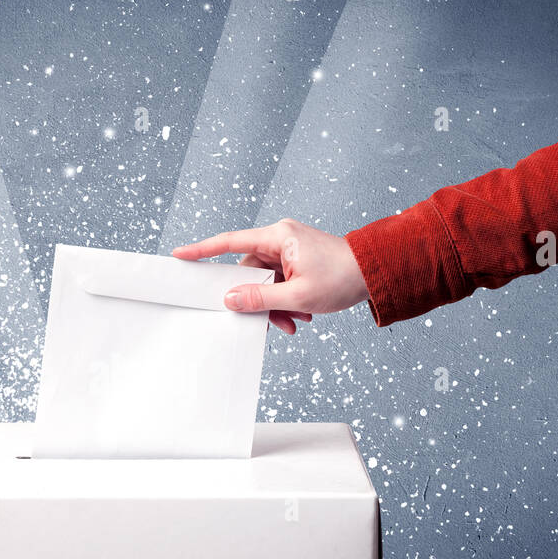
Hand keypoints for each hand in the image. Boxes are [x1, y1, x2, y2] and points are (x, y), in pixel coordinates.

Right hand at [171, 219, 368, 333]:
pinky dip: (286, 301)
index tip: (180, 255)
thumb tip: (230, 299)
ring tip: (294, 321)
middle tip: (269, 320)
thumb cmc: (343, 278)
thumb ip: (260, 298)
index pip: (230, 242)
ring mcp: (290, 250)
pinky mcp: (298, 261)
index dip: (202, 251)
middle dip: (257, 299)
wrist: (377, 273)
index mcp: (278, 237)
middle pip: (249, 271)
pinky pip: (280, 283)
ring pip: (265, 281)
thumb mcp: (299, 295)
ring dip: (275, 305)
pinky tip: (301, 315)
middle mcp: (281, 238)